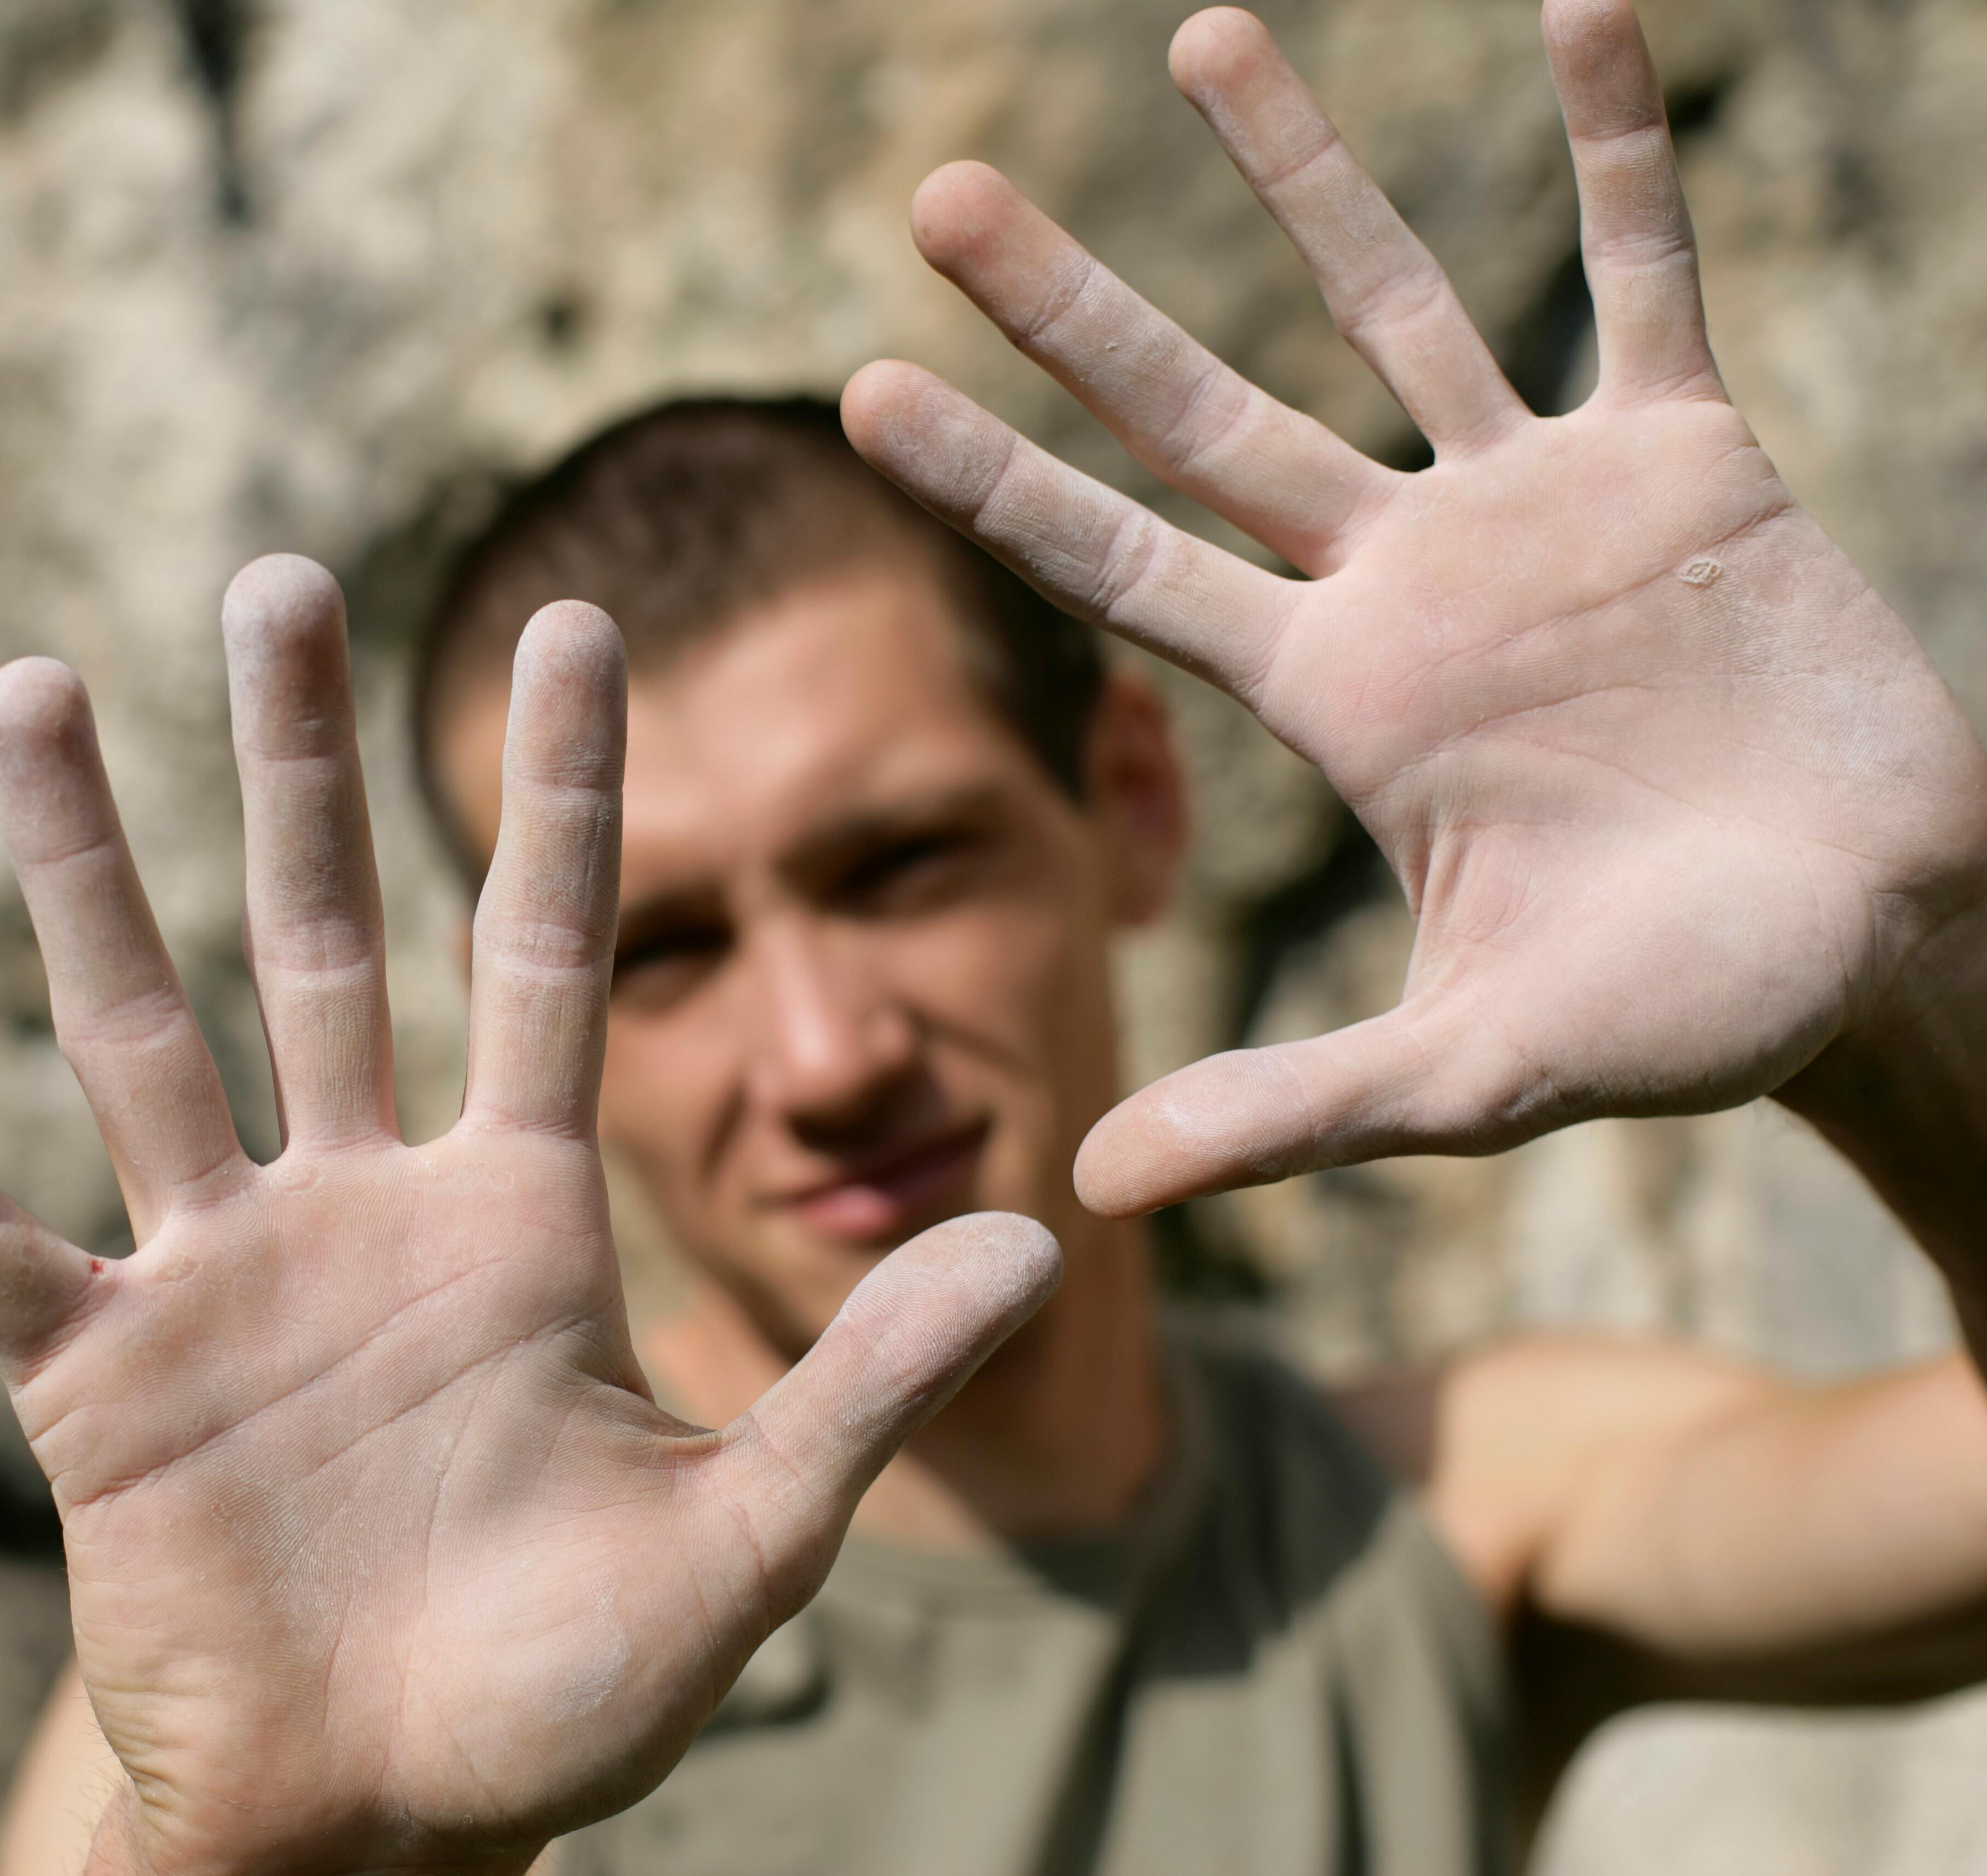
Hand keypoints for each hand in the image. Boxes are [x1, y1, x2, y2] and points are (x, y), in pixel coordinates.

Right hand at [0, 560, 1060, 1875]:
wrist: (388, 1825)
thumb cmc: (568, 1696)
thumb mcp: (746, 1536)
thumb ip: (866, 1380)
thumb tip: (1027, 1235)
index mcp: (518, 1218)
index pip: (541, 953)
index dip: (562, 792)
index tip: (575, 619)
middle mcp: (359, 1206)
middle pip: (322, 935)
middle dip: (300, 763)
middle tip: (281, 577)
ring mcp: (217, 1275)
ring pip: (138, 1029)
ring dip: (81, 868)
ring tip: (33, 690)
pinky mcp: (94, 1376)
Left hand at [843, 0, 1986, 1217]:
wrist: (1867, 950)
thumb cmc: (1672, 1017)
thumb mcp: (1470, 1072)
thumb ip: (1291, 1110)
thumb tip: (1092, 1189)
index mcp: (1334, 698)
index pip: (1115, 568)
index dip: (992, 485)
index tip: (862, 393)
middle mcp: (1402, 577)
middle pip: (1194, 413)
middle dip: (1068, 310)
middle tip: (929, 191)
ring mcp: (1537, 503)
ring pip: (1390, 303)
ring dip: (1299, 176)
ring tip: (1195, 38)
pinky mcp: (1688, 455)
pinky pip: (1643, 268)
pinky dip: (1620, 147)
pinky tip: (1580, 5)